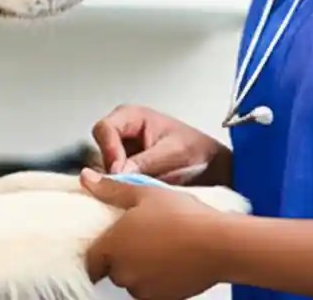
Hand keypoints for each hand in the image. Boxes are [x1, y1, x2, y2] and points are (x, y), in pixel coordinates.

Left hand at [81, 169, 225, 299]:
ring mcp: (144, 290)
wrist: (219, 244)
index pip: (91, 261)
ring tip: (162, 244)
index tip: (112, 241)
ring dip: (142, 267)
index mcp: (112, 248)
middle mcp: (123, 274)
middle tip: (143, 235)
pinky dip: (160, 278)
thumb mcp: (144, 193)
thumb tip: (87, 179)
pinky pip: (154, 289)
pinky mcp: (164, 299)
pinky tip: (174, 258)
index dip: (100, 251)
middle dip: (124, 256)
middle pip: (113, 270)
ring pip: (134, 280)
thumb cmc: (183, 217)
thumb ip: (111, 189)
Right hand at [91, 105, 231, 184]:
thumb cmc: (197, 152)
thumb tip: (118, 173)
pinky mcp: (126, 174)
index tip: (118, 170)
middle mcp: (123, 133)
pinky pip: (111, 182)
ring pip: (103, 167)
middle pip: (100, 148)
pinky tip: (132, 195)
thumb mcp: (173, 153)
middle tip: (124, 182)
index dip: (108, 149)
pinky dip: (119, 189)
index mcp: (133, 117)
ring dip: (115, 180)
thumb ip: (145, 161)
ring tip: (135, 189)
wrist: (212, 170)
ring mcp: (123, 154)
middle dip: (111, 166)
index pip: (105, 129)